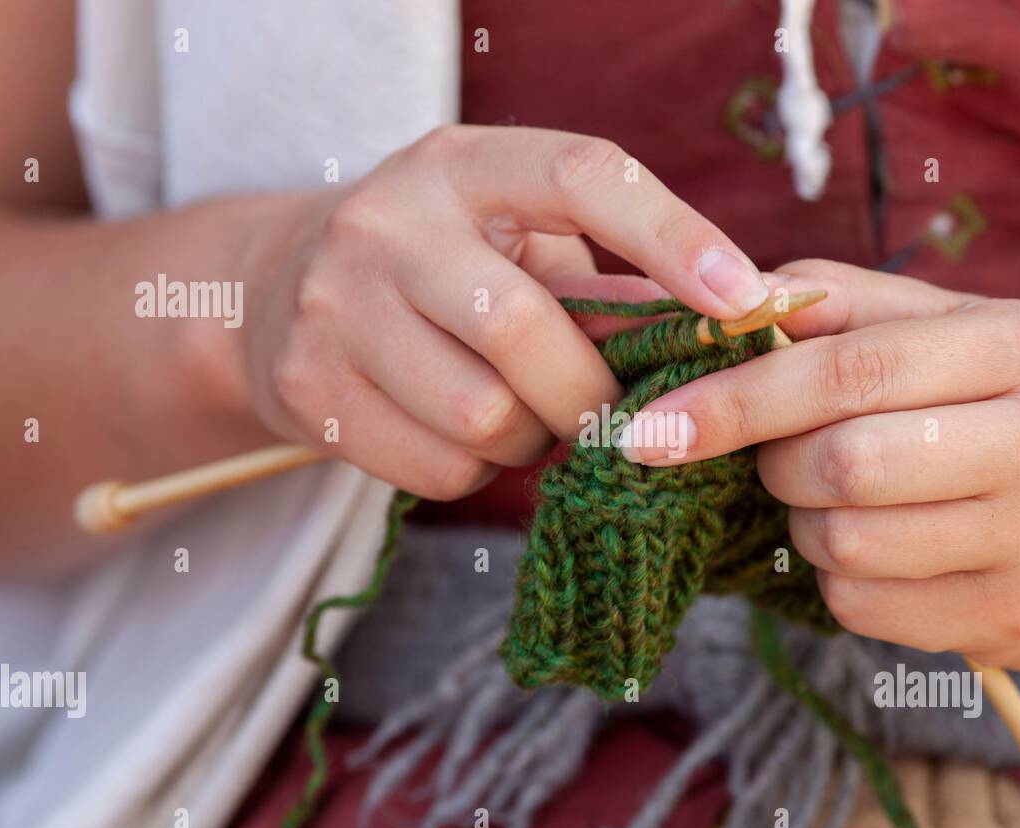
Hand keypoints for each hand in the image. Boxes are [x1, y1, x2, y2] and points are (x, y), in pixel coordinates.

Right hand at [231, 125, 771, 499]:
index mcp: (461, 165)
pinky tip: (462, 433)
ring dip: (531, 440)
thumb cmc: (441, 269)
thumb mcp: (515, 245)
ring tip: (521, 415)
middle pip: (524, 332)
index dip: (672, 235)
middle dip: (590, 395)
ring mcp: (335, 307)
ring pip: (485, 417)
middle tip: (606, 412)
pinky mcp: (306, 388)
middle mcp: (388, 223)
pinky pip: (439, 469)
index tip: (745, 298)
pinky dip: (477, 470)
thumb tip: (729, 335)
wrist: (274, 292)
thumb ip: (608, 288)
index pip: (580, 176)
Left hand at [618, 260, 1019, 668]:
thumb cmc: (976, 400)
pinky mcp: (1018, 618)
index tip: (650, 427)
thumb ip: (825, 302)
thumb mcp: (924, 325)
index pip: (850, 370)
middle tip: (781, 456)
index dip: (737, 399)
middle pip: (845, 464)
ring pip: (847, 544)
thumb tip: (714, 304)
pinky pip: (864, 607)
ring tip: (834, 499)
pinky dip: (837, 579)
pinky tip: (873, 550)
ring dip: (804, 524)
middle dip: (777, 465)